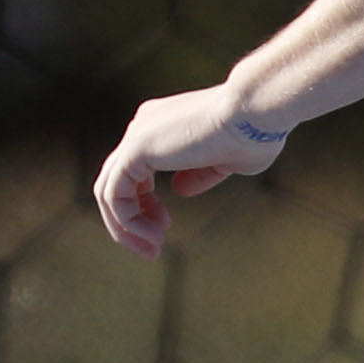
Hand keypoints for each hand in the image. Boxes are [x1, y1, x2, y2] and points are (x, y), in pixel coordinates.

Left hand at [94, 83, 286, 256]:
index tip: (165, 227)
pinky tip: (153, 236)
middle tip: (153, 249)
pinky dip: (128, 221)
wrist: (255, 113)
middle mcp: (143, 127)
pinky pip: (115, 194)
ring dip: (125, 227)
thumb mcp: (225, 162)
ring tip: (152, 249)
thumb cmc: (253, 134)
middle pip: (115, 182)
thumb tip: (179, 190)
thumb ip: (199, 174)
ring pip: (109, 191)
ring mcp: (136, 135)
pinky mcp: (135, 149)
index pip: (133, 171)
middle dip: (130, 221)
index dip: (143, 205)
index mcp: (161, 126)